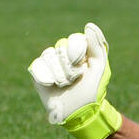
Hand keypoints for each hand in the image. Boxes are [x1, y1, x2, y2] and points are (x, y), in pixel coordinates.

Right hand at [27, 23, 121, 138]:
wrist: (78, 113)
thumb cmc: (92, 91)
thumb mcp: (99, 67)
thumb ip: (97, 46)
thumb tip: (89, 26)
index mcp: (79, 52)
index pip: (74, 39)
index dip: (76, 51)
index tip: (82, 66)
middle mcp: (64, 55)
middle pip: (60, 46)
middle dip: (68, 65)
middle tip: (74, 79)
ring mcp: (50, 64)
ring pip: (48, 54)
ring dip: (59, 72)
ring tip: (64, 84)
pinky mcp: (39, 73)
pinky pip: (38, 64)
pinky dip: (47, 75)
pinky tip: (52, 85)